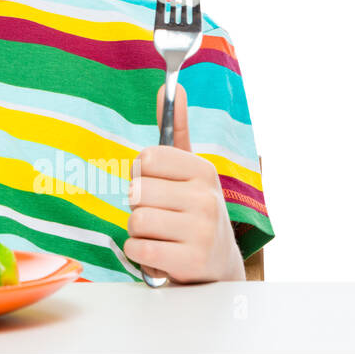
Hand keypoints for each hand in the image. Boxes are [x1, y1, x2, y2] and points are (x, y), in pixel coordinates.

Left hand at [123, 83, 245, 283]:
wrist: (219, 267)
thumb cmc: (194, 211)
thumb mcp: (190, 170)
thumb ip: (177, 128)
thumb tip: (171, 86)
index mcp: (202, 170)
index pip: (145, 158)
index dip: (142, 175)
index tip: (158, 186)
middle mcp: (206, 197)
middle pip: (136, 192)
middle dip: (139, 207)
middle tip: (162, 216)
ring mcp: (202, 231)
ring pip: (135, 221)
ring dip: (139, 232)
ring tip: (161, 235)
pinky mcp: (192, 261)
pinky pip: (138, 249)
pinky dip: (140, 254)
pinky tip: (161, 254)